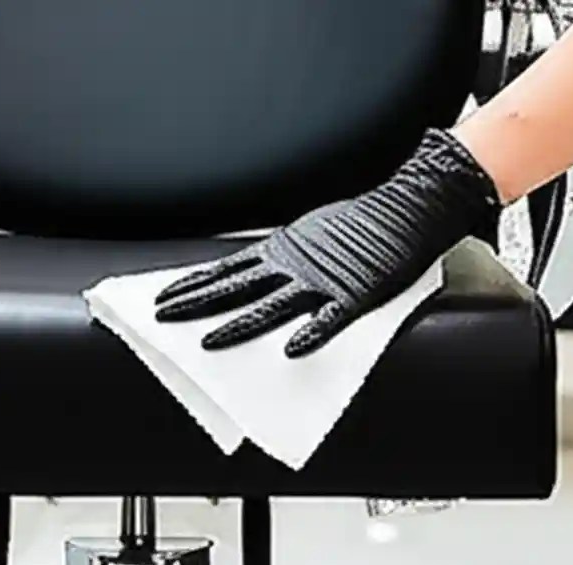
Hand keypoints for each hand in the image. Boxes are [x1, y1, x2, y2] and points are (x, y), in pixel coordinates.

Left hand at [154, 129, 500, 357]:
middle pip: (233, 288)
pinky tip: (290, 350)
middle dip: (194, 303)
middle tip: (160, 318)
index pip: (225, 271)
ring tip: (207, 343)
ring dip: (236, 326)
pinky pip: (330, 320)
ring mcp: (322, 282)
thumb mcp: (311, 235)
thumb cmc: (365, 224)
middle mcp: (294, 266)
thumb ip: (284, 257)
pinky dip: (310, 334)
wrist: (412, 206)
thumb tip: (255, 271)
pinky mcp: (355, 296)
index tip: (162, 296)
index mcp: (283, 251)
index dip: (192, 284)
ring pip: (269, 308)